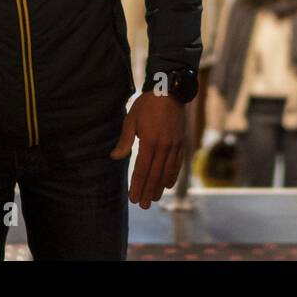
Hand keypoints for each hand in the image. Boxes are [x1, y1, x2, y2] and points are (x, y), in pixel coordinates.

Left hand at [111, 92, 184, 208]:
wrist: (170, 91)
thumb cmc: (147, 105)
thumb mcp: (131, 120)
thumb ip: (125, 141)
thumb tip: (115, 157)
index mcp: (150, 142)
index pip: (142, 169)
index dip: (137, 185)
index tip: (133, 198)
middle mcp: (164, 146)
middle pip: (155, 175)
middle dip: (148, 191)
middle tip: (144, 205)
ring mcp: (174, 145)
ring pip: (167, 172)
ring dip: (160, 187)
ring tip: (154, 199)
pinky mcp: (181, 142)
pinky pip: (178, 163)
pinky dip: (173, 176)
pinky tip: (168, 184)